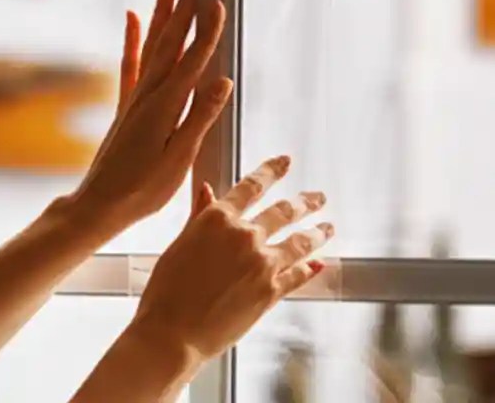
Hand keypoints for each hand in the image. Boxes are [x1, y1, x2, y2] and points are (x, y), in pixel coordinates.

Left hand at [68, 0, 230, 230]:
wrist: (98, 204)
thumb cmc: (143, 189)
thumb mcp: (179, 158)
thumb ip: (200, 117)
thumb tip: (222, 81)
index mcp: (164, 107)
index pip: (191, 61)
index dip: (206, 32)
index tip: (218, 3)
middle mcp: (147, 95)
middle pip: (169, 42)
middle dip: (182, 7)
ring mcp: (134, 98)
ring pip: (151, 45)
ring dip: (161, 12)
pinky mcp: (126, 106)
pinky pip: (130, 63)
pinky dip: (132, 38)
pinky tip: (132, 17)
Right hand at [129, 156, 334, 363]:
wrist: (172, 333)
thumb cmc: (166, 292)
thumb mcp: (179, 244)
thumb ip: (198, 216)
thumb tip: (207, 191)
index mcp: (218, 219)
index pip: (252, 185)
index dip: (272, 170)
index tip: (286, 162)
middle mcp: (245, 236)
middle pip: (284, 211)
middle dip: (305, 202)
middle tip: (318, 198)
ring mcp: (262, 263)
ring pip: (300, 241)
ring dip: (317, 232)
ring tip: (328, 228)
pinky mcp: (271, 292)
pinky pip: (298, 275)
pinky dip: (311, 268)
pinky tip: (319, 263)